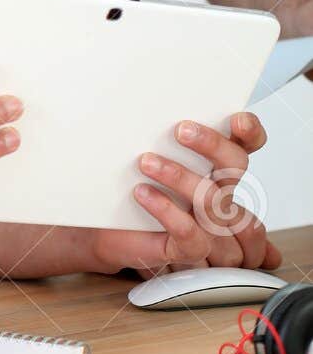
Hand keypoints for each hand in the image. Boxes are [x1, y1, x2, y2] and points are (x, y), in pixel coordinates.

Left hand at [89, 111, 280, 274]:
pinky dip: (167, 210)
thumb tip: (147, 104)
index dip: (250, 134)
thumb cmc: (126, 190)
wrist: (103, 232)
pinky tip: (142, 193)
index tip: (238, 119)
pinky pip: (191, 234)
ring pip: (213, 200)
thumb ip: (156, 136)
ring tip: (146, 161)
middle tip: (181, 130)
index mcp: (214, 169)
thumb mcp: (143, 156)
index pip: (245, 147)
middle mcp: (219, 194)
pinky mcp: (188, 249)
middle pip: (236, 167)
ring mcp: (208, 224)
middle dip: (212, 144)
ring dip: (179, 175)